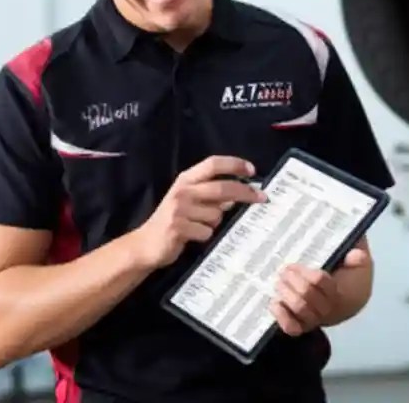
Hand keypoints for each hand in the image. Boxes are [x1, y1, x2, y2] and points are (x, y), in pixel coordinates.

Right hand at [131, 156, 266, 268]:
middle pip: (222, 187)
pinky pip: (207, 231)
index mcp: (186, 179)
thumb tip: (236, 197)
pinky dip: (204, 235)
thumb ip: (211, 197)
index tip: (252, 171)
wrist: (146, 244)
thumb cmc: (173, 221)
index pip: (213, 163)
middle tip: (262, 197)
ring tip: (198, 226)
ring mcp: (180, 209)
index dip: (234, 164)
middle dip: (245, 192)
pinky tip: (191, 236)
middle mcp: (183, 190)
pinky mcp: (178, 227)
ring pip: (217, 214)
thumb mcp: (190, 203)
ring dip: (215, 222)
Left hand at [270, 248, 369, 335]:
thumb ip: (359, 258)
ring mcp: (316, 319)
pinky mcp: (303, 326)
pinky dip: (281, 316)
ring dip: (286, 293)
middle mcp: (330, 309)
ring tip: (280, 281)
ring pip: (299, 309)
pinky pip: (292, 328)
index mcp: (344, 292)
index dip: (307, 274)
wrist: (349, 296)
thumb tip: (356, 256)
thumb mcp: (359, 263)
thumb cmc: (350, 277)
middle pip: (306, 296)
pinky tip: (275, 302)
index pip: (321, 282)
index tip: (296, 265)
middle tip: (285, 270)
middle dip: (293, 281)